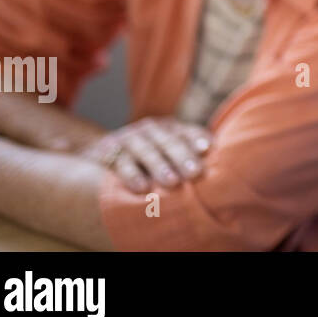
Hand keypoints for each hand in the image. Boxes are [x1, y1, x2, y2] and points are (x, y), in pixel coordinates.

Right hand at [79, 117, 212, 193]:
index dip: (196, 138)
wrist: (101, 152)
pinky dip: (132, 175)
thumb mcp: (166, 153)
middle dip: (182, 156)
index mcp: (169, 128)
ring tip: (172, 182)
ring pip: (146, 150)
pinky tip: (142, 188)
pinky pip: (121, 163)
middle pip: (169, 141)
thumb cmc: (146, 158)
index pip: (186, 131)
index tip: (207, 148)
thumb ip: (188, 156)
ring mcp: (129, 138)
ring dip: (160, 165)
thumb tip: (216, 169)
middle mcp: (150, 129)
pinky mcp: (108, 152)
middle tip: (195, 172)